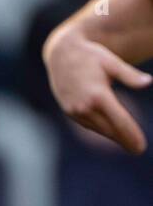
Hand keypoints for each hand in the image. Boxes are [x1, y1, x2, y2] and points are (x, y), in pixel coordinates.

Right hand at [43, 25, 151, 153]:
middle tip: (138, 150)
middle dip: (125, 140)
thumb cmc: (90, 55)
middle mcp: (85, 107)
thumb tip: (148, 83)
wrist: (61, 55)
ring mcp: (76, 111)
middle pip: (110, 130)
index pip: (119, 121)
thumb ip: (130, 75)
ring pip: (99, 129)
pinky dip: (101, 129)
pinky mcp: (70, 112)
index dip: (131, 135)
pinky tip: (110, 132)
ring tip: (127, 143)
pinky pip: (89, 124)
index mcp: (98, 95)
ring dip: (113, 137)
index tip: (141, 147)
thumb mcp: (112, 62)